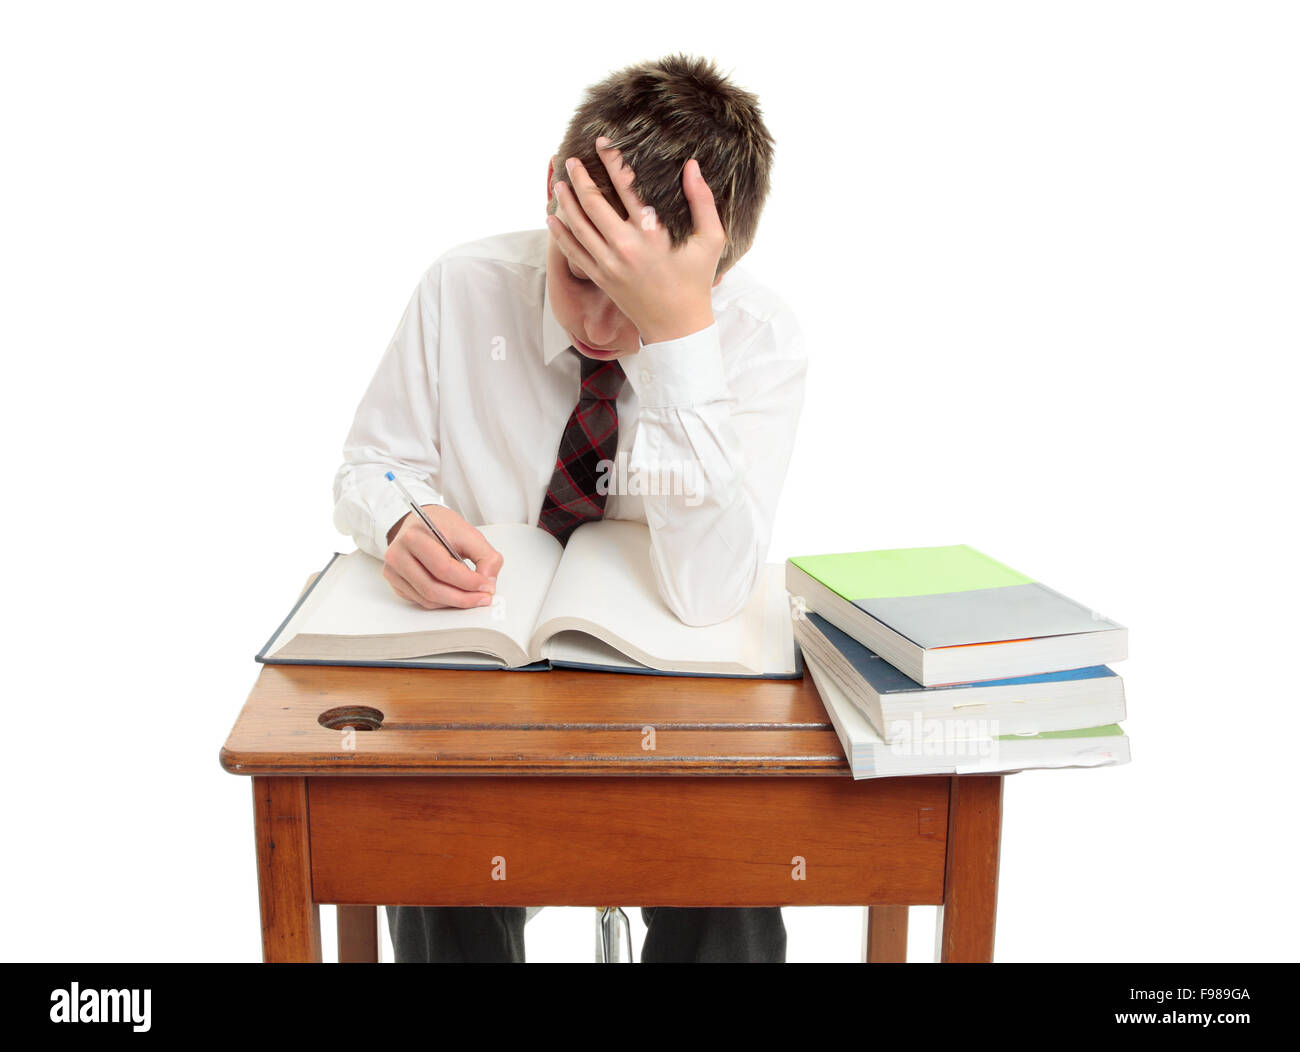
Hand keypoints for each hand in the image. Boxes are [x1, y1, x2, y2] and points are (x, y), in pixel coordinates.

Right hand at [383, 505, 503, 609]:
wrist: (420, 523)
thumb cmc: (441, 526)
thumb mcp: (469, 533)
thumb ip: (486, 556)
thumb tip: (488, 582)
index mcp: (414, 537)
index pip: (443, 567)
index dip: (468, 581)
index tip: (486, 586)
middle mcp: (398, 554)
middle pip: (432, 588)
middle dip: (463, 598)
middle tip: (483, 598)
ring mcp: (394, 571)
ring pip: (427, 599)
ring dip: (454, 602)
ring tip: (473, 597)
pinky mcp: (396, 582)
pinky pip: (421, 601)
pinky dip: (442, 602)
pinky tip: (456, 594)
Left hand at [546, 137, 724, 344]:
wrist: (677, 325)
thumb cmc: (696, 280)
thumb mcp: (711, 239)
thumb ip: (702, 200)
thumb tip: (691, 165)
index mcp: (652, 233)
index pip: (626, 186)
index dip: (612, 160)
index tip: (602, 142)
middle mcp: (626, 246)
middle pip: (593, 203)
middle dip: (579, 177)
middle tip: (570, 160)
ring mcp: (609, 264)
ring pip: (578, 226)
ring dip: (565, 202)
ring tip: (559, 183)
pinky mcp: (600, 278)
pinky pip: (573, 252)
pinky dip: (560, 233)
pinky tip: (552, 217)